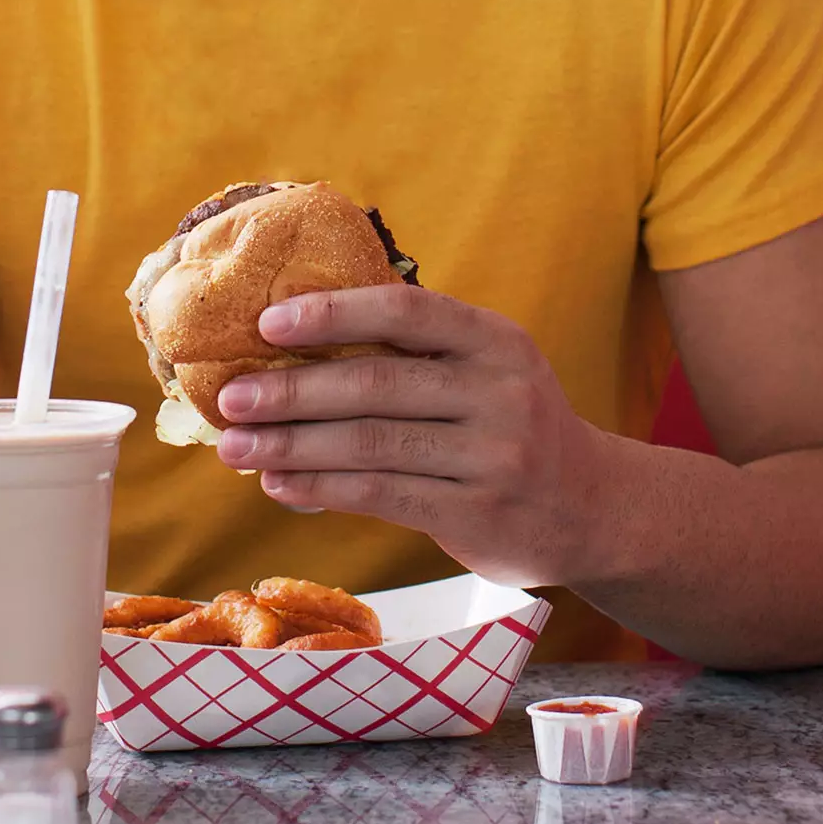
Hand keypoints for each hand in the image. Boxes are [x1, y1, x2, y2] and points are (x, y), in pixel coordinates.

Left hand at [214, 283, 611, 587]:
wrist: (592, 509)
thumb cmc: (510, 429)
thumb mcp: (486, 372)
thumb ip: (413, 356)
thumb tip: (289, 352)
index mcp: (494, 340)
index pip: (405, 310)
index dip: (332, 313)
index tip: (267, 323)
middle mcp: (499, 392)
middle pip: (375, 384)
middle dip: (291, 391)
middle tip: (229, 399)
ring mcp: (492, 456)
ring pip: (369, 445)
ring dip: (291, 446)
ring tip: (236, 448)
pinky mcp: (476, 513)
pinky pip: (380, 496)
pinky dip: (320, 489)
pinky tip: (279, 485)